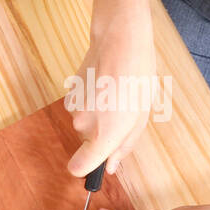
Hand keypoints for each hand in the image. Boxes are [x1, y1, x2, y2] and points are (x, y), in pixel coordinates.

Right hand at [66, 20, 155, 176]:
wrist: (120, 41)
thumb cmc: (137, 78)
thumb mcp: (141, 117)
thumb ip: (124, 146)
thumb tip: (110, 166)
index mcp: (104, 135)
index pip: (78, 168)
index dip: (86, 168)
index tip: (96, 161)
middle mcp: (83, 125)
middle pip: (87, 142)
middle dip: (103, 132)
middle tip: (122, 112)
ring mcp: (73, 108)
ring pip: (84, 123)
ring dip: (98, 114)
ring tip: (114, 94)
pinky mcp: (69, 93)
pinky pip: (80, 107)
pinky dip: (90, 101)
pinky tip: (103, 85)